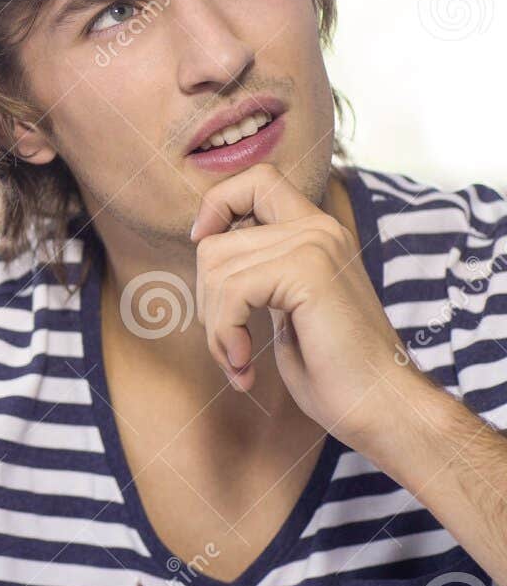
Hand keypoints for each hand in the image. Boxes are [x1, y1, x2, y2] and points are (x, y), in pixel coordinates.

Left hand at [188, 164, 417, 445]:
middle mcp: (317, 229)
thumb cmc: (333, 371)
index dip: (217, 204)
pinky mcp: (309, 271)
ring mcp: (315, 245)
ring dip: (215, 328)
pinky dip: (224, 334)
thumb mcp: (285, 306)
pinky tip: (245, 366)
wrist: (382, 406)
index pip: (257, 179)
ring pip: (216, 268)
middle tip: (229, 347)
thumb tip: (204, 245)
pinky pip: (231, 292)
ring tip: (239, 361)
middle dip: (206, 302)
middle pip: (216, 241)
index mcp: (315, 232)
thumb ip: (257, 270)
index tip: (204, 247)